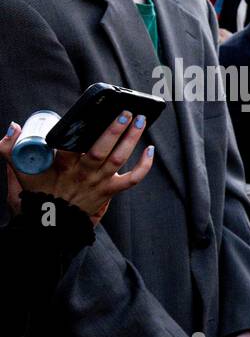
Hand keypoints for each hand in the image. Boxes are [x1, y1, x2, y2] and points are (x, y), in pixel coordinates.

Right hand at [1, 113, 154, 222]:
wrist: (52, 225)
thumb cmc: (39, 195)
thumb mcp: (22, 172)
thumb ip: (11, 150)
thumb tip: (13, 127)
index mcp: (62, 166)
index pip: (71, 146)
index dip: (81, 130)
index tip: (90, 113)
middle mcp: (83, 173)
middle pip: (101, 150)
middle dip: (115, 130)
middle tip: (126, 112)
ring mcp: (99, 183)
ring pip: (118, 159)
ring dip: (131, 140)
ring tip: (140, 120)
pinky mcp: (110, 191)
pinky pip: (132, 180)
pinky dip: (144, 166)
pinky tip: (150, 149)